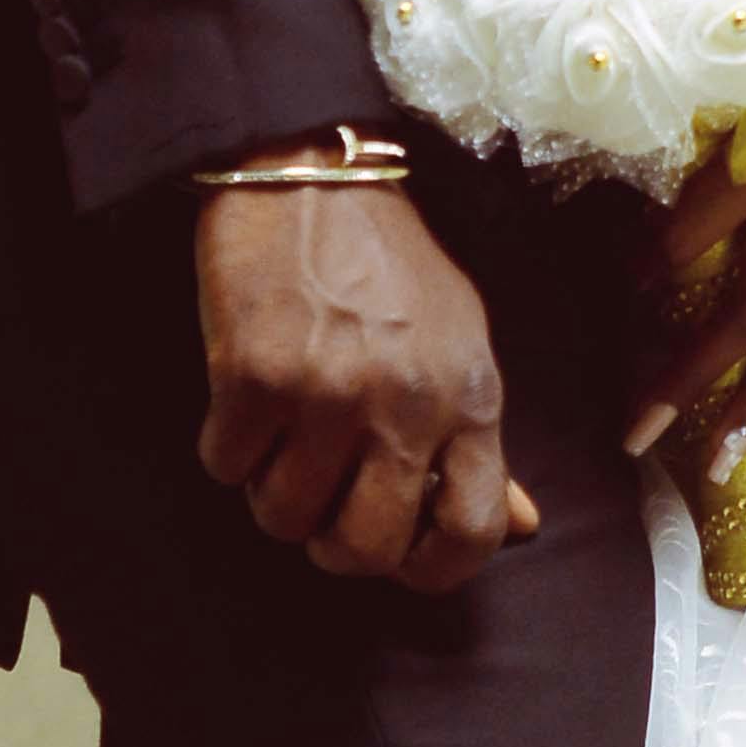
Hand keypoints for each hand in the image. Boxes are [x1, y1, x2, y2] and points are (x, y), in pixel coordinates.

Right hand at [192, 180, 519, 585]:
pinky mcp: (252, 377)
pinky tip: (247, 404)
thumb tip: (519, 528)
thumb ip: (480, 441)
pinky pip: (226, 469)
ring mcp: (326, 393)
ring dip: (273, 495)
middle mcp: (404, 402)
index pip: (472, 530)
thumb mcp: (460, 343)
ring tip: (285, 443)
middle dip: (332, 545)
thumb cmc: (389, 266)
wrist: (311, 177)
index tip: (401, 559)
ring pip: (282, 518)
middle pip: (363, 549)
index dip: (432, 569)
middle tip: (323, 506)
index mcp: (469, 396)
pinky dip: (229, 449)